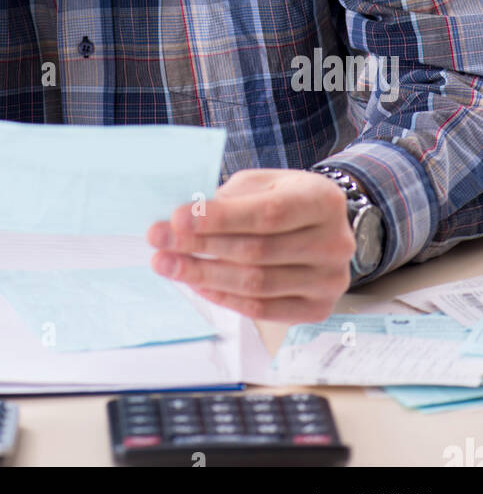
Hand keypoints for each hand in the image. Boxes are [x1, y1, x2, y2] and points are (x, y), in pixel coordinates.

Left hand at [147, 168, 356, 323]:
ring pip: (256, 284)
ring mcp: (330, 280)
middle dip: (199, 246)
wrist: (323, 226)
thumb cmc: (285, 198)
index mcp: (323, 200)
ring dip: (203, 275)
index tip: (177, 218)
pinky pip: (262, 310)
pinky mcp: (319, 308)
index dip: (219, 218)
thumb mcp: (263, 183)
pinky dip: (224, 298)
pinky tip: (196, 284)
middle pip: (256, 251)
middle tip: (159, 241)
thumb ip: (230, 197)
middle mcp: (334, 242)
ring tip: (167, 264)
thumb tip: (182, 220)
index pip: (267, 213)